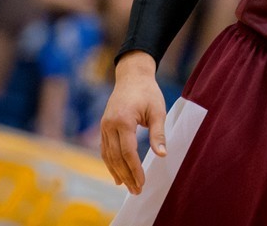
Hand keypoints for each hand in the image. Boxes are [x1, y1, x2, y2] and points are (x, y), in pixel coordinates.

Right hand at [99, 53, 167, 194]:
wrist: (132, 75)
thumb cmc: (148, 92)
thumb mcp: (158, 111)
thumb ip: (158, 134)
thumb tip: (162, 155)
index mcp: (123, 120)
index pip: (128, 152)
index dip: (135, 169)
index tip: (142, 183)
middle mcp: (110, 125)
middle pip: (116, 157)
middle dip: (126, 176)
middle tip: (136, 191)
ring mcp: (104, 126)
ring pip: (108, 155)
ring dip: (117, 172)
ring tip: (127, 187)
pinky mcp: (104, 126)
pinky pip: (105, 149)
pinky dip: (110, 163)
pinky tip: (117, 174)